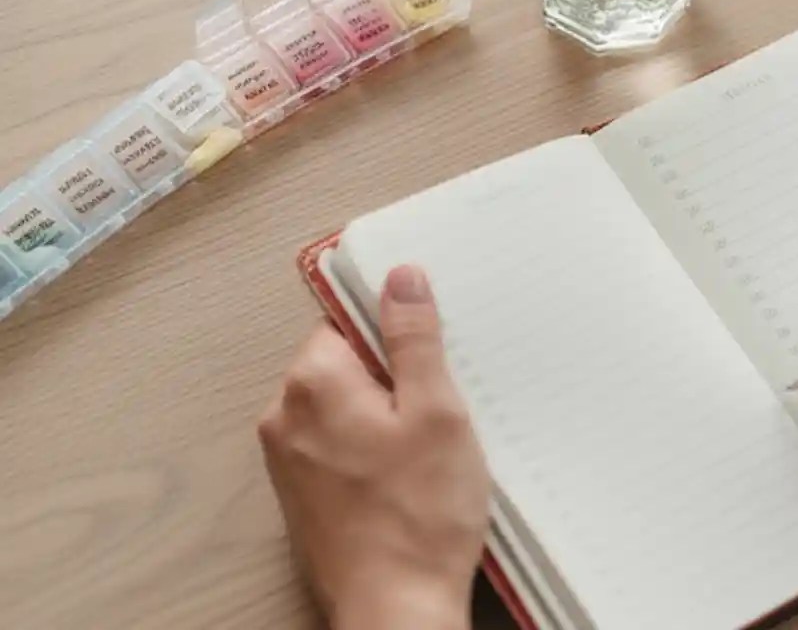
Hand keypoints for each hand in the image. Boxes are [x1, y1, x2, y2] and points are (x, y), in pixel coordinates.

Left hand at [259, 265, 489, 629]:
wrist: (395, 609)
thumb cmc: (420, 517)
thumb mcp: (436, 412)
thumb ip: (414, 339)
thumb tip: (400, 277)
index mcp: (312, 383)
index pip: (346, 319)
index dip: (394, 332)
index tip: (428, 355)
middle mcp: (284, 416)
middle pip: (343, 362)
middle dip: (392, 377)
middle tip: (438, 411)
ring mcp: (286, 460)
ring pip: (342, 406)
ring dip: (383, 416)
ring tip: (426, 452)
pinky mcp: (301, 494)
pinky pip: (337, 445)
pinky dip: (370, 450)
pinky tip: (407, 478)